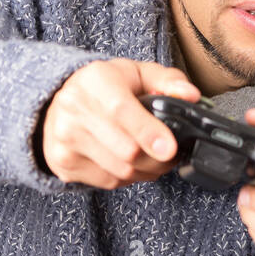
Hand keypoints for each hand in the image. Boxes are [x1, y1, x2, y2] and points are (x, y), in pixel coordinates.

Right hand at [39, 58, 198, 188]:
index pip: (122, 111)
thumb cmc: (108, 86)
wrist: (63, 98)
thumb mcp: (139, 73)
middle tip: (170, 152)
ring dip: (146, 170)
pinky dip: (127, 177)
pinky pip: (107, 182)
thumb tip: (191, 96)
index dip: (148, 132)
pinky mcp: (62, 162)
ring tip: (153, 156)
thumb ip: (169, 81)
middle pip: (125, 150)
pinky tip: (129, 161)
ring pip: (119, 170)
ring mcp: (64, 138)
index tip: (169, 148)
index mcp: (95, 80)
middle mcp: (73, 108)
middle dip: (157, 157)